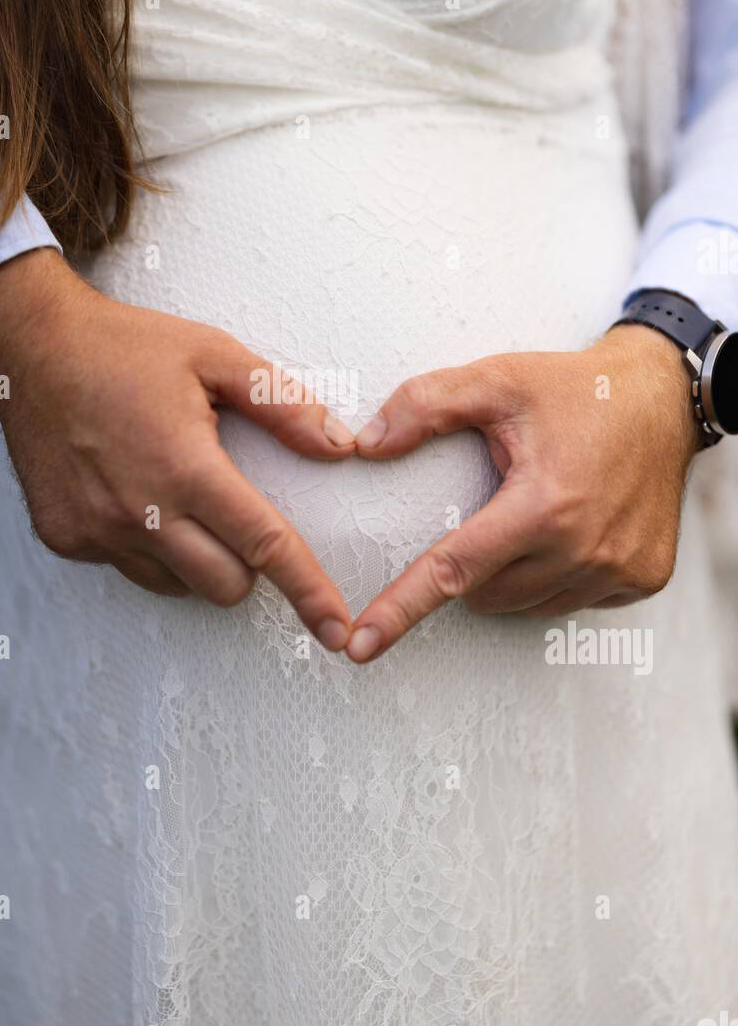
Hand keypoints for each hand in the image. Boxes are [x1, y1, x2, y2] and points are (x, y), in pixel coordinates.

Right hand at [0, 250, 355, 650]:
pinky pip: (129, 568)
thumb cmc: (127, 347)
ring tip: (177, 495)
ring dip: (197, 559)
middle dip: (248, 565)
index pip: (263, 545)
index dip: (308, 590)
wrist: (29, 349)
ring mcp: (96, 532)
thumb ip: (282, 405)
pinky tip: (132, 493)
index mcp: (184, 467)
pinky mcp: (65, 539)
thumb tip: (341, 447)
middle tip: (234, 509)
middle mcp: (138, 512)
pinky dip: (148, 547)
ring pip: (177, 586)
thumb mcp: (215, 355)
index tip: (336, 629)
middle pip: (225, 586)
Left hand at [345, 325, 701, 661]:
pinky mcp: (641, 580)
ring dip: (514, 573)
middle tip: (493, 506)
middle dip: (471, 563)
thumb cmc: (579, 390)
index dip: (401, 608)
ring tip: (537, 512)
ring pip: (527, 604)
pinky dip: (557, 575)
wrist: (663, 399)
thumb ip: (426, 406)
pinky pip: (572, 599)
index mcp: (543, 505)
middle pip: (485, 593)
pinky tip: (572, 529)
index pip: (453, 569)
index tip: (362, 645)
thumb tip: (367, 443)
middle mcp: (584, 548)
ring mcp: (617, 570)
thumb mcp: (496, 380)